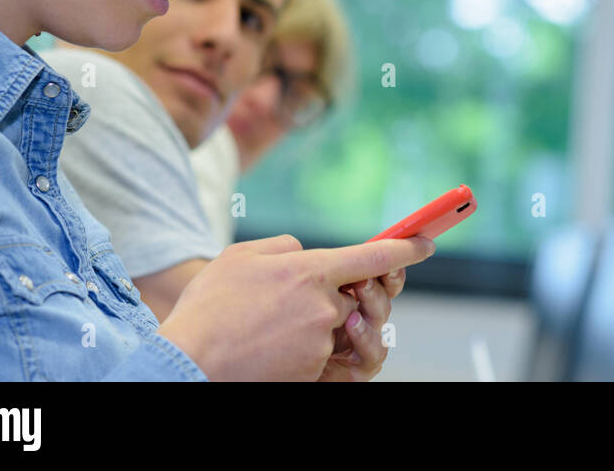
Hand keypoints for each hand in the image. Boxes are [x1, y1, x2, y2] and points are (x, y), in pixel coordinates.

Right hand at [157, 234, 433, 380]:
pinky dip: (301, 351)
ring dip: (314, 326)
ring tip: (271, 328)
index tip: (426, 242)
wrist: (187, 364)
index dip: (405, 247)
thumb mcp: (241, 256)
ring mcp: (320, 342)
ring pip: (336, 327)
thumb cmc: (208, 308)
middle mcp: (323, 305)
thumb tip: (308, 255)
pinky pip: (321, 355)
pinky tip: (269, 348)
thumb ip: (285, 248)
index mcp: (309, 271)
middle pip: (355, 297)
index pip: (373, 255)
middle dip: (337, 297)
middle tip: (297, 301)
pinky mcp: (313, 371)